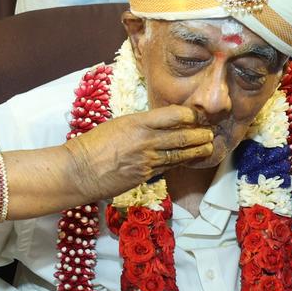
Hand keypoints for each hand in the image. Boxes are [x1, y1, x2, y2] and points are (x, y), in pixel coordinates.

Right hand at [65, 105, 218, 200]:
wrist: (80, 170)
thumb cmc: (93, 144)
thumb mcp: (118, 125)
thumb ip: (140, 125)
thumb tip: (159, 126)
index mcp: (137, 122)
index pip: (173, 115)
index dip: (190, 115)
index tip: (198, 115)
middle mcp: (146, 140)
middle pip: (182, 136)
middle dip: (200, 135)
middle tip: (211, 133)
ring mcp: (147, 160)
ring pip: (180, 154)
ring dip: (197, 151)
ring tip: (209, 147)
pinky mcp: (145, 175)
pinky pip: (168, 167)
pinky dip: (181, 162)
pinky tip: (189, 160)